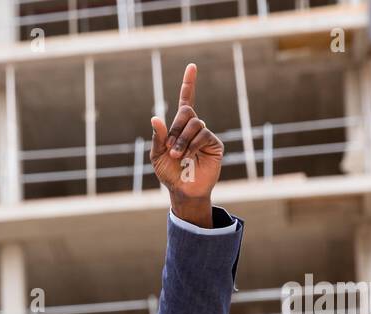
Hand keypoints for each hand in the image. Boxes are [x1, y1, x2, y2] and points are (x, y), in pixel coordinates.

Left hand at [149, 63, 223, 224]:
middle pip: (186, 112)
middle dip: (175, 128)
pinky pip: (203, 135)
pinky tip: (188, 156)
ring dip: (182, 140)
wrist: (183, 190)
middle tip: (170, 148)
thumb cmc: (169, 173)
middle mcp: (194, 127)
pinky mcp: (215, 143)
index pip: (186, 101)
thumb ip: (157, 137)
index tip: (192, 67)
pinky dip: (192, 145)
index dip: (189, 84)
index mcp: (179, 127)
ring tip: (177, 156)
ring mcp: (205, 134)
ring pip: (194, 123)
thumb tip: (155, 118)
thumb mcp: (156, 155)